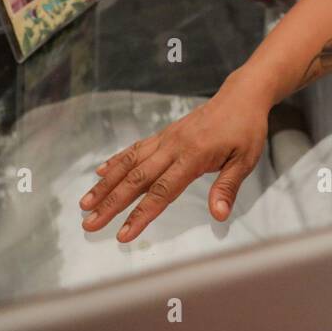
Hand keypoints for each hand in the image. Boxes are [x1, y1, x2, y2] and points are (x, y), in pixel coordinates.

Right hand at [79, 76, 270, 241]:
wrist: (241, 96)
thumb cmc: (246, 129)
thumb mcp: (245, 160)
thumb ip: (227, 187)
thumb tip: (218, 215)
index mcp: (193, 155)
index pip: (162, 192)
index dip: (141, 214)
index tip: (122, 234)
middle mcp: (173, 146)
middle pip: (136, 179)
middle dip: (111, 203)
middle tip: (89, 224)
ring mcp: (166, 139)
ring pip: (129, 163)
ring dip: (105, 184)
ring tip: (85, 203)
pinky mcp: (164, 134)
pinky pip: (136, 149)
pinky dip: (116, 160)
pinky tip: (101, 171)